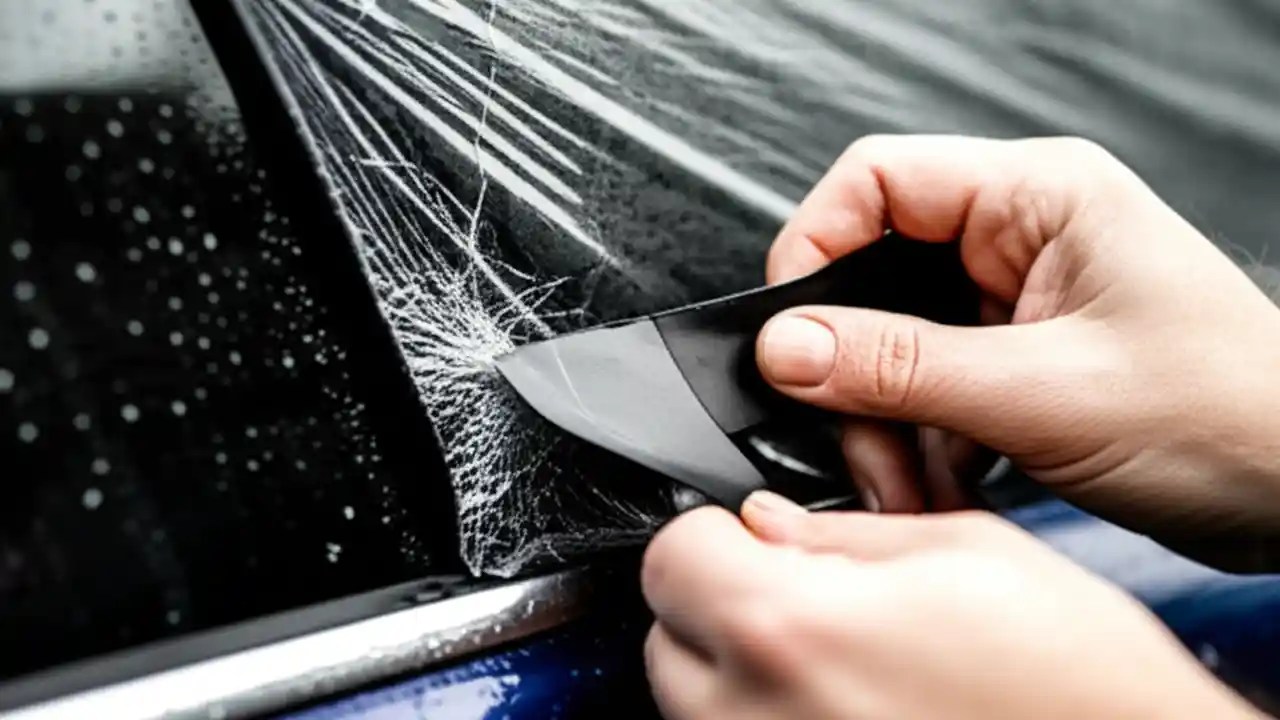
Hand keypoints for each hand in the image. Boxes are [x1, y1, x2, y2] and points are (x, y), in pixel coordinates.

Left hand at [643, 500, 1263, 719]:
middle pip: (669, 639)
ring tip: (843, 664)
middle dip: (720, 605)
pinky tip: (852, 709)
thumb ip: (843, 534)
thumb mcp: (970, 554)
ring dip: (741, 673)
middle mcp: (756, 717)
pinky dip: (771, 719)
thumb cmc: (1080, 682)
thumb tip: (767, 523)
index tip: (749, 539)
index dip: (713, 534)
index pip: (672, 557)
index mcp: (792, 629)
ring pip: (696, 707)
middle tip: (804, 602)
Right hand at [755, 135, 1279, 567]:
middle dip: (854, 372)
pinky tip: (945, 487)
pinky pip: (929, 386)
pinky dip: (921, 443)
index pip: (875, 183)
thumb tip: (789, 346)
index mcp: (1037, 197)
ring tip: (913, 488)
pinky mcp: (1018, 357)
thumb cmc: (1230, 416)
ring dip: (887, 423)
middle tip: (857, 442)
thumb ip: (902, 368)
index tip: (790, 336)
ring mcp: (1017, 299)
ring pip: (895, 343)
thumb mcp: (1043, 393)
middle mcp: (1021, 236)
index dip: (815, 252)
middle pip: (875, 276)